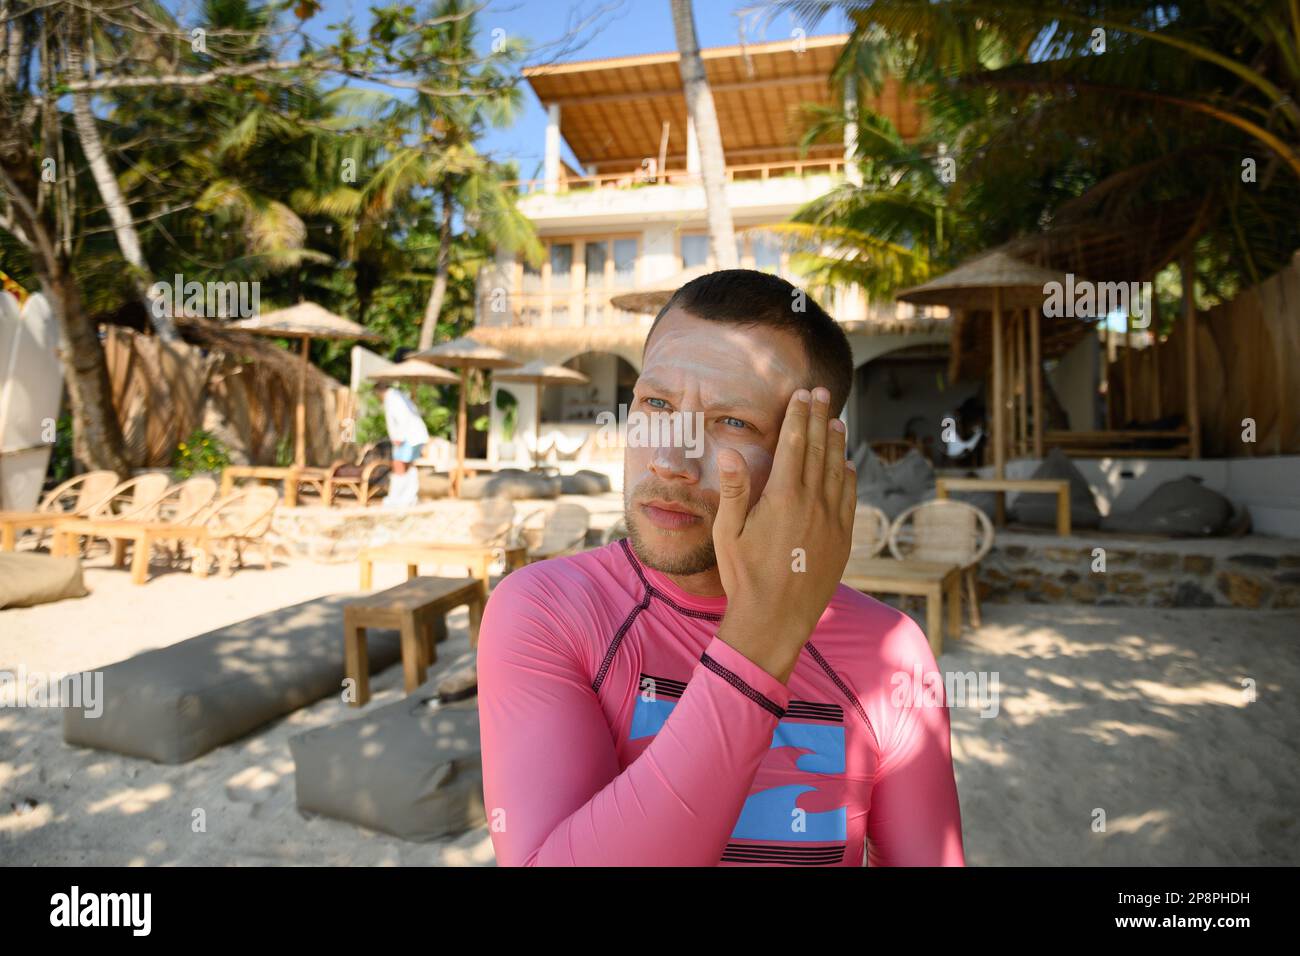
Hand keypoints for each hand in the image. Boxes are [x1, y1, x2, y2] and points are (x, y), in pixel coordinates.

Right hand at [712, 386, 856, 683]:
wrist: (776, 618)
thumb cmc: (744, 576)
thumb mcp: (727, 532)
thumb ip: (733, 489)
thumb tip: (729, 452)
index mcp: (782, 496)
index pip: (793, 443)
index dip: (798, 415)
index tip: (802, 394)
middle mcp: (812, 502)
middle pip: (818, 449)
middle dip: (820, 417)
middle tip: (823, 393)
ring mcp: (832, 520)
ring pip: (836, 470)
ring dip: (836, 442)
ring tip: (837, 420)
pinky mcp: (843, 539)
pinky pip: (848, 498)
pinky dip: (847, 476)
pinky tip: (845, 465)